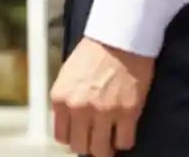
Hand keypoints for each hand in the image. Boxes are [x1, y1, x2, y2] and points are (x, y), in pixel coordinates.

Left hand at [50, 37, 153, 155]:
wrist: (118, 42)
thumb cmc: (92, 55)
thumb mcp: (66, 77)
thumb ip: (65, 102)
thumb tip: (68, 124)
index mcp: (60, 98)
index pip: (61, 136)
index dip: (72, 138)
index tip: (79, 136)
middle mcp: (78, 108)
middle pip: (80, 146)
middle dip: (88, 145)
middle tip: (95, 139)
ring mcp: (103, 112)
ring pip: (101, 150)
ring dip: (105, 148)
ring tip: (109, 140)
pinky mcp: (127, 113)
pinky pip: (124, 142)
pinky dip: (124, 141)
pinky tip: (123, 132)